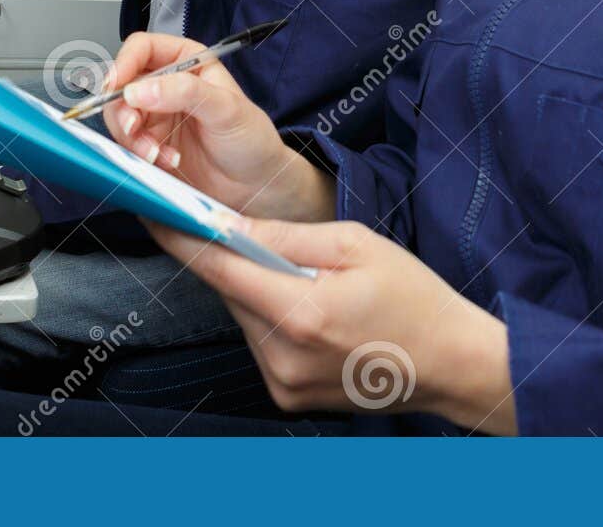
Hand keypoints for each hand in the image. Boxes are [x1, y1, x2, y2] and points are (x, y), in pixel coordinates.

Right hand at [100, 31, 334, 221]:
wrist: (256, 185)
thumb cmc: (253, 139)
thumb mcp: (226, 108)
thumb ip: (185, 92)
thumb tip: (141, 89)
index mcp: (187, 61)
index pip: (142, 48)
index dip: (124, 63)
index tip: (117, 86)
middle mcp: (167, 85)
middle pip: (122, 84)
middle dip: (123, 108)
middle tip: (134, 128)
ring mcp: (157, 115)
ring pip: (120, 116)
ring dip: (132, 137)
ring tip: (157, 153)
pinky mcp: (152, 144)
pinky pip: (128, 145)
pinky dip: (139, 155)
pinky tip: (165, 162)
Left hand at [144, 215, 516, 432]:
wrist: (451, 363)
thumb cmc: (413, 296)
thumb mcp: (353, 243)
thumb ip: (283, 234)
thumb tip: (226, 222)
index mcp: (299, 311)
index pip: (217, 268)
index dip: (179, 235)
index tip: (151, 207)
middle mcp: (282, 354)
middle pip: (228, 291)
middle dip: (232, 258)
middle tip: (252, 232)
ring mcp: (282, 382)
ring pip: (243, 315)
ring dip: (255, 288)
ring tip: (305, 278)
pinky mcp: (286, 396)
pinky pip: (259, 341)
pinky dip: (271, 316)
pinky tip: (310, 309)